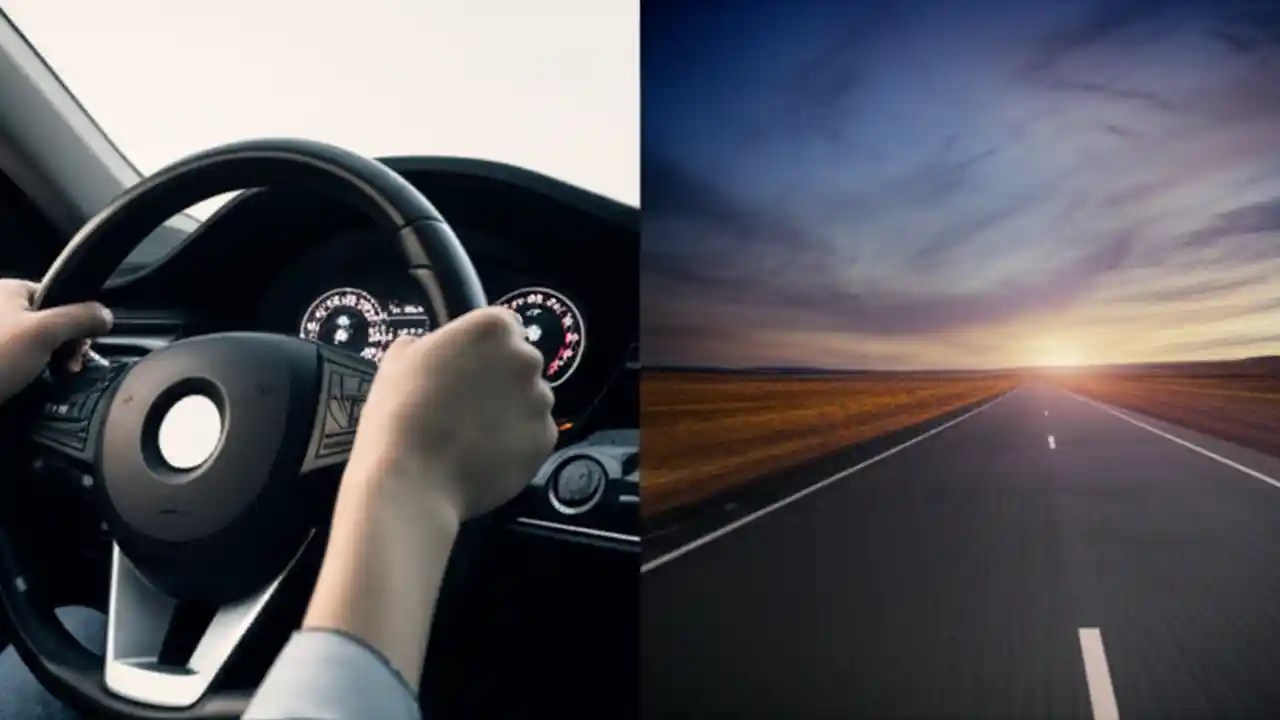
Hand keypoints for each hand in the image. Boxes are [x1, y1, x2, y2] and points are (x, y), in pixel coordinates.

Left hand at [0, 279, 112, 403]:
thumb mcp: (44, 332)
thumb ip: (80, 318)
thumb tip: (106, 315)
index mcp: (7, 290)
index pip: (56, 296)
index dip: (76, 320)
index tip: (81, 349)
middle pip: (46, 320)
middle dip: (64, 344)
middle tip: (67, 368)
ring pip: (32, 343)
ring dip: (48, 361)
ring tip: (51, 378)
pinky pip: (15, 360)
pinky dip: (26, 371)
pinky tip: (29, 384)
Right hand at [345, 306, 557, 519]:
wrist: (412, 479)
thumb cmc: (399, 414)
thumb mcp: (400, 358)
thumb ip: (429, 342)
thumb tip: (432, 345)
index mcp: (492, 328)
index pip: (504, 327)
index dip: (484, 349)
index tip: (468, 368)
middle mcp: (526, 358)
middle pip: (520, 363)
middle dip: (500, 379)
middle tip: (466, 404)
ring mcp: (540, 400)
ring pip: (530, 400)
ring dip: (510, 411)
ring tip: (472, 433)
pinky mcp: (546, 438)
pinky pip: (534, 434)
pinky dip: (516, 442)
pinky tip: (484, 453)